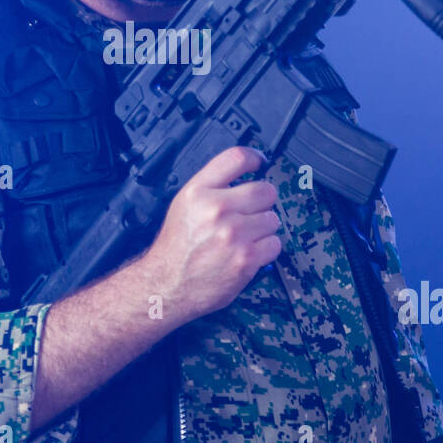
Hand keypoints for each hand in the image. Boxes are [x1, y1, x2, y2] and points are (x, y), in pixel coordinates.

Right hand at [138, 146, 282, 323]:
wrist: (167, 285)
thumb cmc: (176, 248)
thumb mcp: (183, 205)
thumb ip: (211, 186)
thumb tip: (243, 173)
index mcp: (198, 192)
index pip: (236, 158)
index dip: (253, 158)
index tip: (259, 163)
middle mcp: (216, 209)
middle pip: (264, 189)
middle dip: (262, 201)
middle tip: (251, 212)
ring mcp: (234, 234)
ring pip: (272, 218)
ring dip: (264, 228)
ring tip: (245, 237)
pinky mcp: (246, 258)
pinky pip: (274, 244)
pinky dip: (266, 250)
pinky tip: (249, 252)